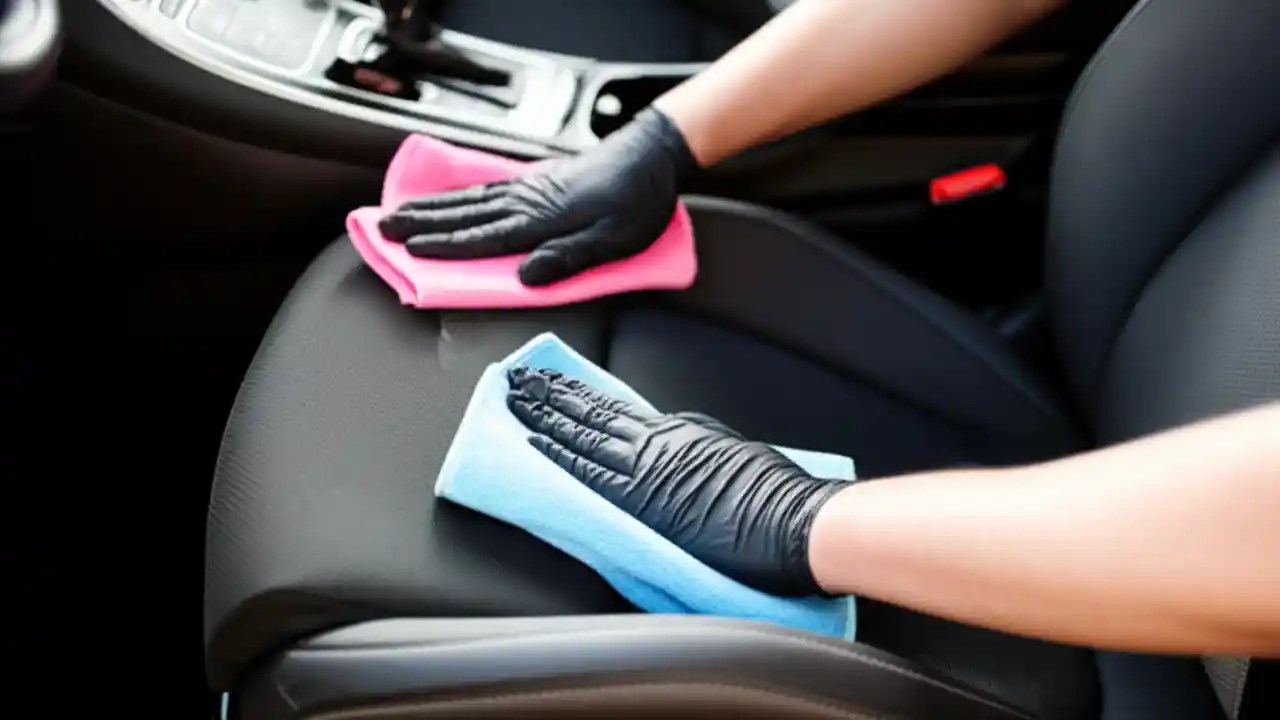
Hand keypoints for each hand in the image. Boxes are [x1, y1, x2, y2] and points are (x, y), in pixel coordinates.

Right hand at [379, 109, 694, 285]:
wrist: (651, 156)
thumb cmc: (638, 204)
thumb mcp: (614, 240)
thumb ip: (569, 258)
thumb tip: (526, 278)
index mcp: (543, 221)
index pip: (484, 238)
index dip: (446, 246)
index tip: (410, 250)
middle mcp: (527, 202)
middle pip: (465, 215)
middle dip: (422, 223)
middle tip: (382, 228)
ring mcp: (529, 188)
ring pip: (470, 200)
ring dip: (432, 207)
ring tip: (398, 212)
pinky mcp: (536, 180)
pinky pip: (485, 188)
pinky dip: (458, 194)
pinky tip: (446, 198)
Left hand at [506, 367, 846, 595]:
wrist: (797, 522)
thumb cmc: (779, 497)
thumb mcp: (731, 456)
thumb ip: (694, 452)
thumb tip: (674, 452)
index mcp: (679, 433)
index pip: (615, 411)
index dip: (579, 396)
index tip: (552, 384)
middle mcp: (657, 444)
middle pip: (591, 415)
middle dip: (550, 397)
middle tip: (516, 381)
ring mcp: (647, 470)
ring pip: (582, 435)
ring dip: (543, 417)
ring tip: (513, 400)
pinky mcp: (643, 501)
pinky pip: (589, 473)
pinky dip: (558, 455)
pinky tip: (533, 443)